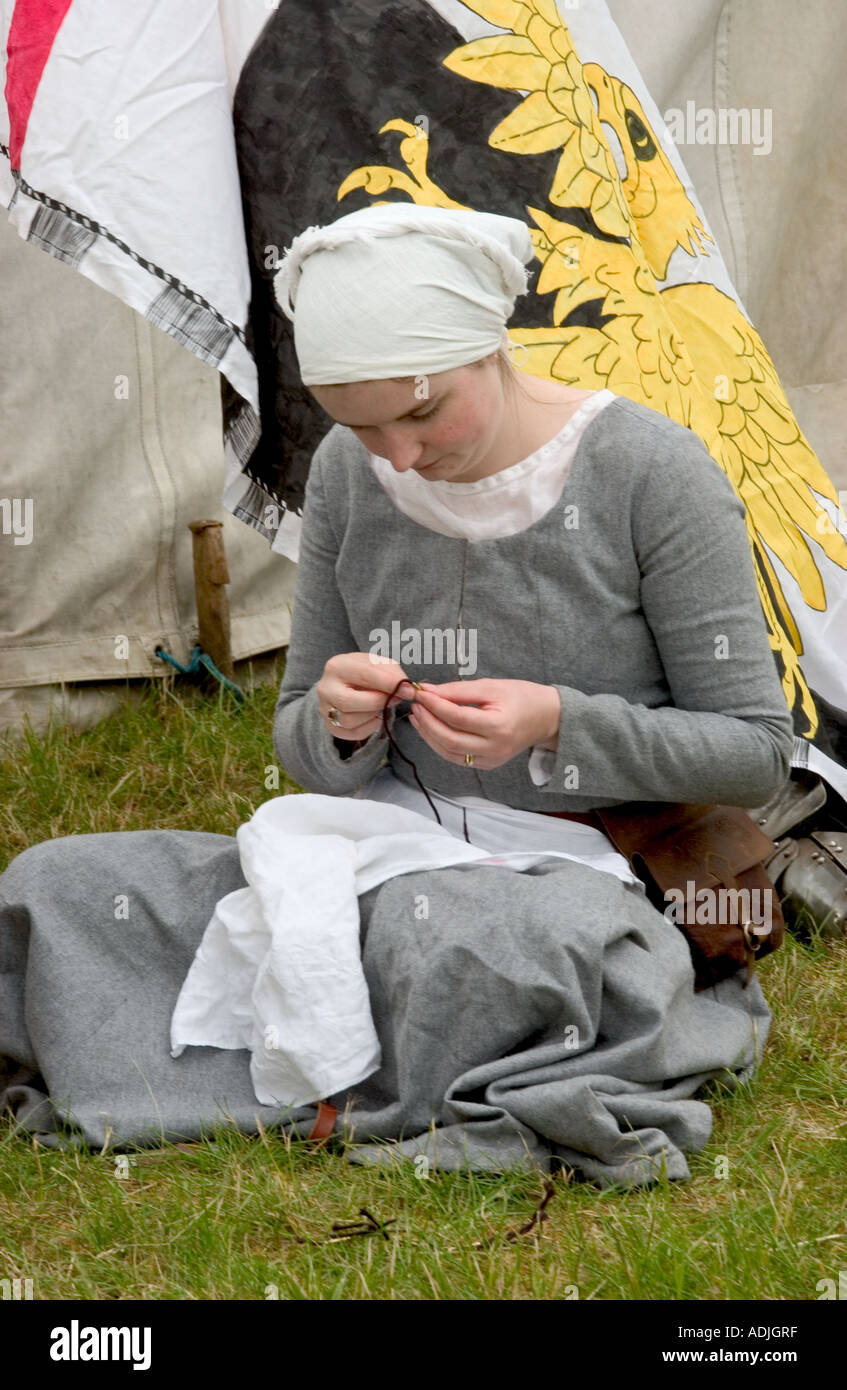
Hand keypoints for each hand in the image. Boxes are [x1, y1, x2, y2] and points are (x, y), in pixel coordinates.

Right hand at [317, 652, 415, 741]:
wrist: (345, 683)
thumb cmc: (364, 671)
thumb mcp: (378, 664)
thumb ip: (393, 673)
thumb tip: (407, 689)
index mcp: (337, 666)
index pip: (363, 675)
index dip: (388, 683)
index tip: (408, 689)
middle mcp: (325, 688)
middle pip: (349, 702)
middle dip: (379, 702)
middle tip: (397, 699)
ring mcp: (325, 709)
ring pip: (350, 720)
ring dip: (374, 714)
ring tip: (383, 704)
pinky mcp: (331, 726)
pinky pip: (352, 733)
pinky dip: (369, 727)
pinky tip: (375, 716)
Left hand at [407, 678, 560, 769]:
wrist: (546, 718)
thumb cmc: (521, 697)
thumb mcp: (491, 686)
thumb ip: (457, 690)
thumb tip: (427, 690)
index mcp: (499, 726)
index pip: (457, 718)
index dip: (434, 705)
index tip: (419, 693)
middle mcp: (495, 748)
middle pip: (450, 739)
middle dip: (427, 722)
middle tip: (416, 705)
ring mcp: (491, 760)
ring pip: (449, 752)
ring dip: (429, 735)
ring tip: (418, 716)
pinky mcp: (487, 764)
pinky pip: (456, 757)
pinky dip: (440, 744)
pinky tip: (430, 728)